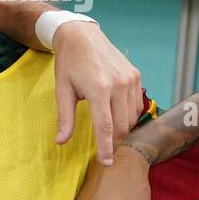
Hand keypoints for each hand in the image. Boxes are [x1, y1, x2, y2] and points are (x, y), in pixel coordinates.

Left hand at [53, 21, 142, 165]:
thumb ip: (65, 117)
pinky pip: (137, 103)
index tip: (107, 163)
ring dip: (122, 128)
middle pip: (122, 125)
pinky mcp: (136, 75)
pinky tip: (117, 116)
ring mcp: (131, 79)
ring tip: (110, 133)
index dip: (106, 148)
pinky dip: (129, 114)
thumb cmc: (69, 64)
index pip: (106, 127)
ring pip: (132, 116)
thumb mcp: (62, 90)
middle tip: (106, 151)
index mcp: (99, 89)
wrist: (82, 36)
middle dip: (115, 141)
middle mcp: (119, 84)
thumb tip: (61, 141)